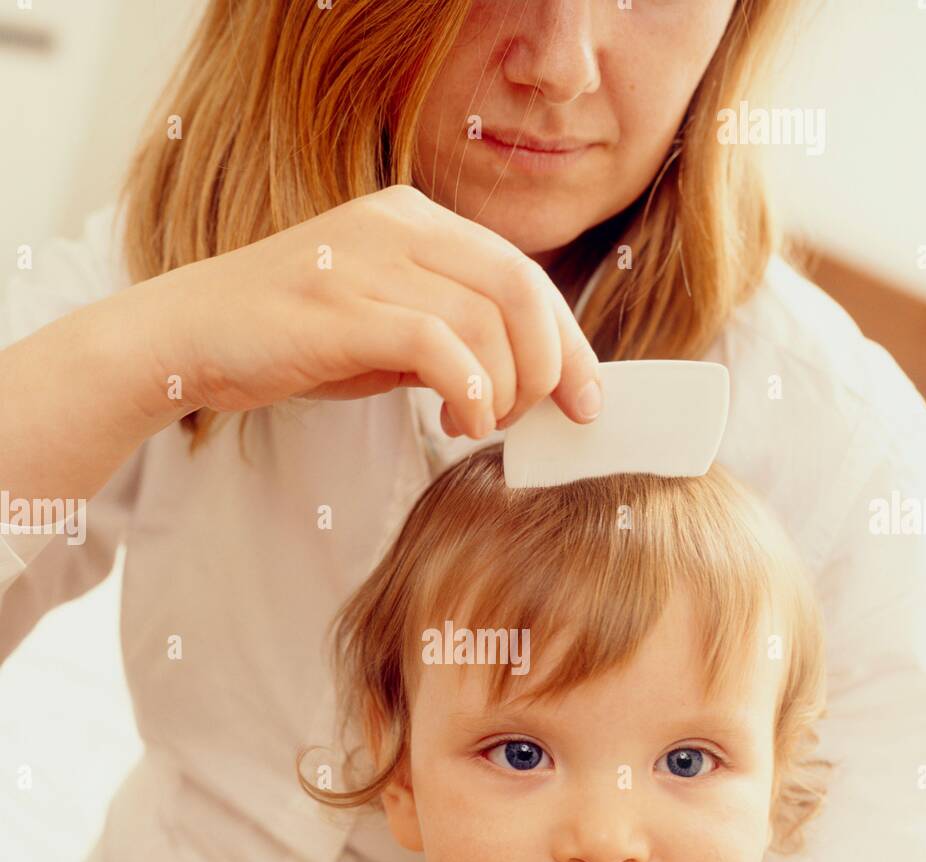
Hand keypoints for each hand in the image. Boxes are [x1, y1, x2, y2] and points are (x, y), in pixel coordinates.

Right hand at [149, 184, 601, 436]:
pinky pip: (439, 345)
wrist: (189, 337)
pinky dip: (469, 392)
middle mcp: (399, 225)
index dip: (568, 337)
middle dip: (553, 364)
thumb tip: (525, 383)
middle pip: (521, 288)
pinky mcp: (341, 308)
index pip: (521, 272)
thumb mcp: (385, 331)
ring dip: (505, 388)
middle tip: (552, 419)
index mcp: (415, 220)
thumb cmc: (292, 340)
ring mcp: (368, 261)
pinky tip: (462, 424)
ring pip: (486, 319)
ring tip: (480, 427)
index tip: (586, 396)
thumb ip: (450, 338)